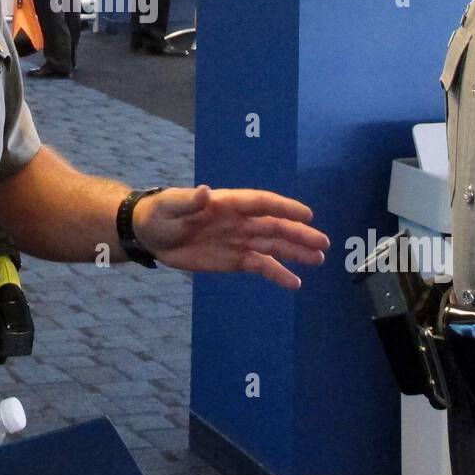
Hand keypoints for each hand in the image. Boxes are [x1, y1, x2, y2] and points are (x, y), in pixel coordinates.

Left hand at [131, 185, 326, 288]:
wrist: (150, 234)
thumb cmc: (160, 214)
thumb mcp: (171, 207)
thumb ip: (189, 202)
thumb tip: (204, 191)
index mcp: (228, 204)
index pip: (261, 203)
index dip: (284, 208)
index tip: (307, 215)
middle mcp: (239, 221)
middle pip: (274, 226)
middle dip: (298, 234)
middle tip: (323, 243)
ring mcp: (239, 240)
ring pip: (273, 246)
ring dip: (296, 252)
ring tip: (318, 259)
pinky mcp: (234, 259)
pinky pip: (261, 265)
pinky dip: (278, 273)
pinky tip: (295, 282)